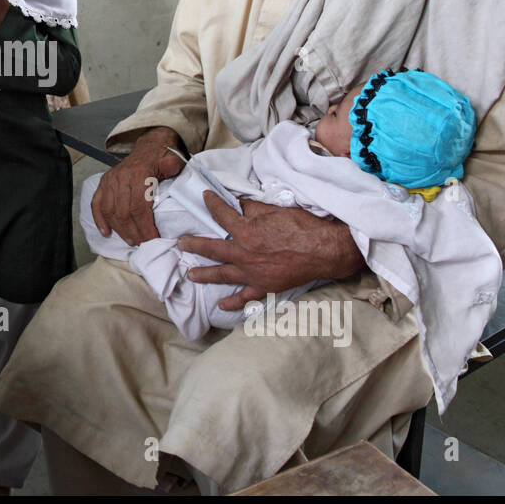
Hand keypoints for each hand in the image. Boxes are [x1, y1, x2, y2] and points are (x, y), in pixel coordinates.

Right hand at [91, 127, 185, 244]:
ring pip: (109, 211)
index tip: (153, 239)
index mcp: (138, 174)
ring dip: (119, 229)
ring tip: (131, 241)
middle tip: (143, 243)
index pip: (138, 207)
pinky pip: (96, 204)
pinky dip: (99, 219)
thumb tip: (171, 166)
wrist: (150, 147)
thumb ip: (172, 164)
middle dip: (133, 232)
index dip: (145, 226)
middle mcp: (120, 177)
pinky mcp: (103, 183)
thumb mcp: (173, 159)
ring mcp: (109, 180)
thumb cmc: (162, 158)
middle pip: (123, 212)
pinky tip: (106, 232)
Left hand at [177, 194, 365, 309]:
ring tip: (190, 274)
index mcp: (246, 231)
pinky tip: (221, 305)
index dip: (212, 204)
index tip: (204, 198)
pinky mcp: (264, 286)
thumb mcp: (275, 210)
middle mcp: (244, 254)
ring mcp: (252, 273)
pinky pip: (245, 297)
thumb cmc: (302, 227)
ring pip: (222, 274)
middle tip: (180, 243)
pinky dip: (232, 302)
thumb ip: (252, 208)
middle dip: (194, 244)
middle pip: (212, 248)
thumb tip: (236, 203)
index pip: (222, 214)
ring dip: (204, 274)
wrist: (324, 250)